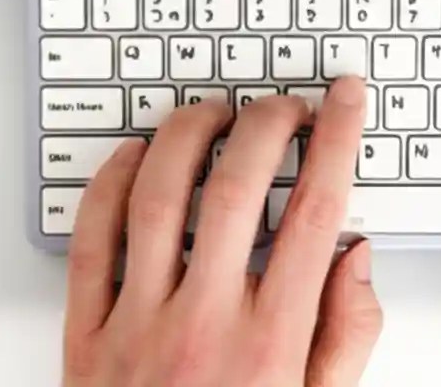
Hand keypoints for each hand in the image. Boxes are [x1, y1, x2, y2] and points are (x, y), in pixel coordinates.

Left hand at [62, 76, 381, 386]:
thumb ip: (348, 335)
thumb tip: (356, 256)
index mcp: (271, 341)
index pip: (315, 212)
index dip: (337, 139)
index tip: (345, 100)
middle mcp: (203, 322)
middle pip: (238, 185)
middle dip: (269, 122)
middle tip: (284, 105)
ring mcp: (137, 324)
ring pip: (159, 195)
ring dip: (189, 134)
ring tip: (215, 113)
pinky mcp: (84, 334)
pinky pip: (92, 239)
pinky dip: (112, 183)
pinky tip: (138, 156)